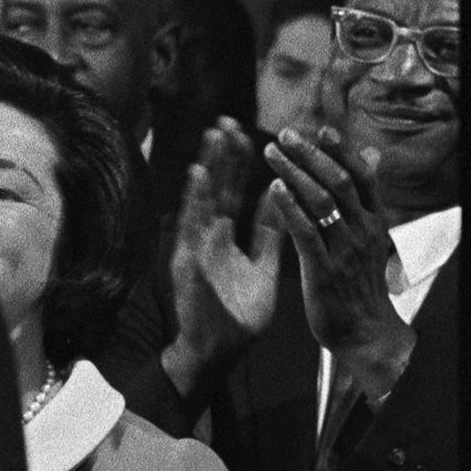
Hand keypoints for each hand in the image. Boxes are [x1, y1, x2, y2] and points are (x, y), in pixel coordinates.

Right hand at [165, 118, 281, 387]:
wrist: (219, 351)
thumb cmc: (238, 315)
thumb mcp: (263, 268)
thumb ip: (270, 234)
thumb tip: (281, 198)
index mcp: (224, 238)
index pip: (232, 192)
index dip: (238, 163)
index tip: (245, 131)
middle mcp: (206, 237)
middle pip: (216, 188)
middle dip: (222, 155)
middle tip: (228, 120)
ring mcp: (195, 248)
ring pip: (203, 200)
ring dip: (208, 167)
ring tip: (214, 135)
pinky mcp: (188, 263)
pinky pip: (192, 227)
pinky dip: (195, 200)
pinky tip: (199, 175)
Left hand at [265, 126, 414, 402]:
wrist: (364, 333)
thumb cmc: (359, 285)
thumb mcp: (369, 239)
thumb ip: (364, 200)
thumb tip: (371, 157)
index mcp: (373, 223)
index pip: (363, 178)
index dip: (342, 152)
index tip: (321, 129)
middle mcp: (362, 231)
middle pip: (340, 182)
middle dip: (312, 155)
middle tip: (286, 134)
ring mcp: (344, 249)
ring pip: (323, 201)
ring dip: (295, 172)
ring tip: (271, 152)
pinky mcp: (323, 269)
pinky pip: (306, 231)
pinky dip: (290, 207)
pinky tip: (273, 189)